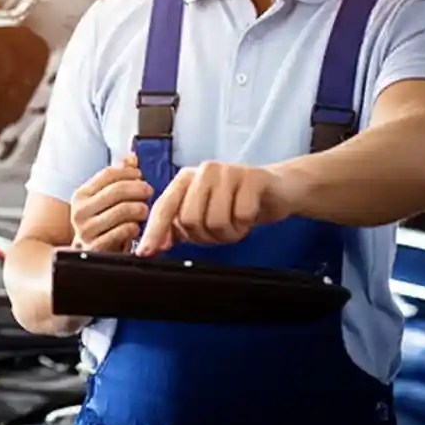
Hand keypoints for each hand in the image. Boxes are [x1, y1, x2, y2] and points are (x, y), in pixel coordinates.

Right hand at [69, 154, 152, 251]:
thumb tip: (131, 157)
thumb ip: (117, 177)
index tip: (140, 175)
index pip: (108, 174)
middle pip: (117, 190)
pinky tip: (136, 227)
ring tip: (144, 211)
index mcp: (81, 195)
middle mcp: (80, 211)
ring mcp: (87, 230)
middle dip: (138, 189)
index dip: (129, 172)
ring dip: (140, 208)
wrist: (88, 253)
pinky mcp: (96, 247)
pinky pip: (123, 231)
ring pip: (122, 210)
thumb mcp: (104, 198)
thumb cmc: (101, 222)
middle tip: (149, 191)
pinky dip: (134, 227)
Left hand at [135, 162, 295, 256]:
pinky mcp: (253, 177)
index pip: (164, 207)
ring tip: (236, 222)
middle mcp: (203, 171)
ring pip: (216, 220)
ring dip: (229, 233)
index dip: (154, 232)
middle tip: (220, 231)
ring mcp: (228, 171)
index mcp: (186, 179)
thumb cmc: (236, 203)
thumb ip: (177, 228)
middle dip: (206, 236)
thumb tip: (156, 246)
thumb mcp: (204, 214)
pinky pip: (242, 215)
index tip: (146, 253)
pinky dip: (246, 224)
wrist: (278, 190)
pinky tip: (250, 215)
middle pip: (190, 219)